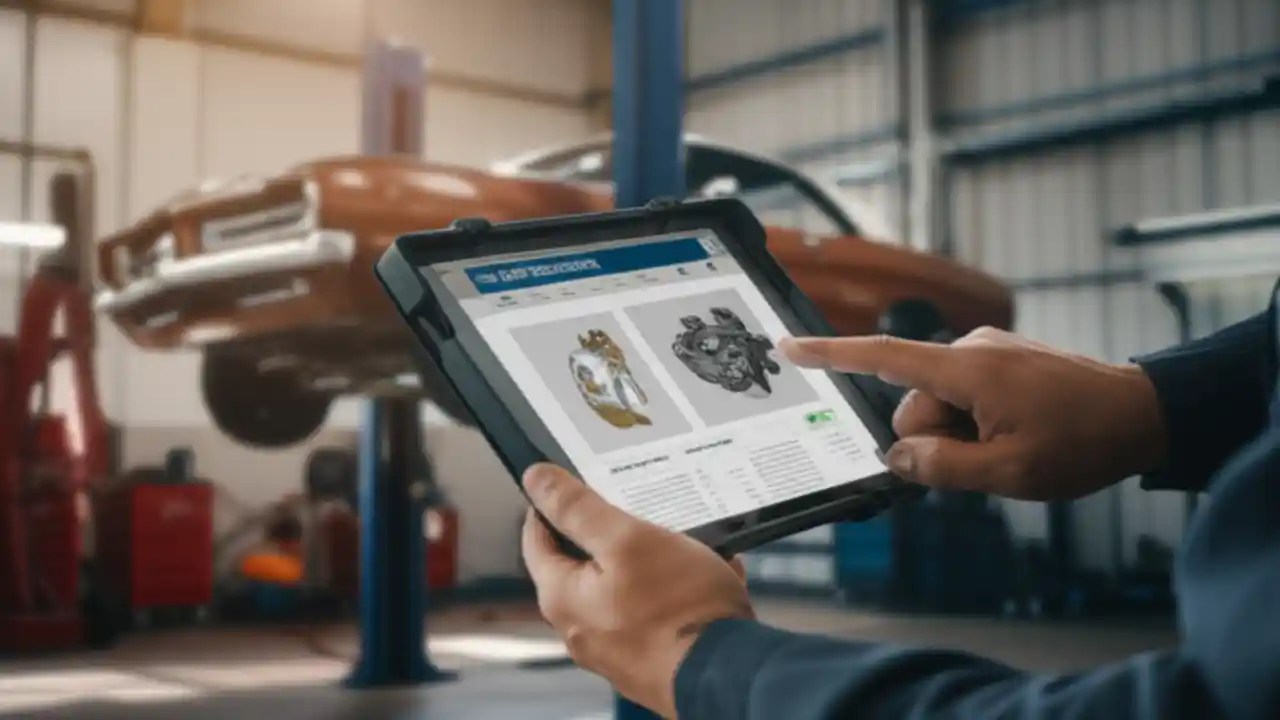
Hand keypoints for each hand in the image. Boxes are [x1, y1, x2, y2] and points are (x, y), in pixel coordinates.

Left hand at [520, 464, 751, 718]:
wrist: (728, 674)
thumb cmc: (679, 609)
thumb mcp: (627, 539)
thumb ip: (577, 509)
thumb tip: (536, 479)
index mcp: (562, 597)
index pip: (536, 538)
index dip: (550, 505)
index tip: (571, 483)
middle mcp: (580, 628)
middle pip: (581, 564)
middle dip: (610, 531)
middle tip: (636, 507)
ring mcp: (614, 647)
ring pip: (623, 585)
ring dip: (650, 558)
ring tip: (682, 539)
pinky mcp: (648, 656)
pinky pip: (653, 609)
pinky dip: (674, 587)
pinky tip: (706, 571)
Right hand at [779, 327, 1167, 499]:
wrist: (1147, 413)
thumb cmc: (1084, 442)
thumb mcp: (1010, 472)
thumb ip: (943, 467)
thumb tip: (898, 457)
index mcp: (965, 370)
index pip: (881, 357)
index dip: (829, 354)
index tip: (787, 345)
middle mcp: (970, 350)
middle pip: (914, 405)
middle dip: (936, 440)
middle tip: (990, 459)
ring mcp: (988, 352)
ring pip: (940, 406)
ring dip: (961, 435)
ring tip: (1014, 447)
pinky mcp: (1002, 360)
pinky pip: (964, 396)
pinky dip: (976, 423)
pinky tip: (1018, 435)